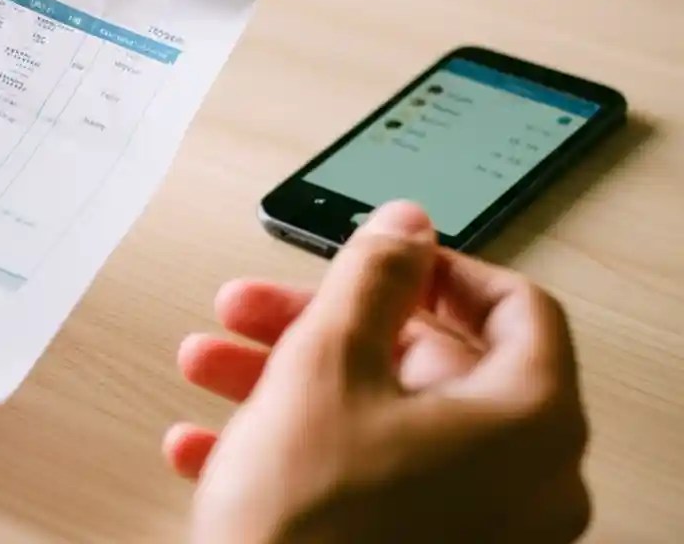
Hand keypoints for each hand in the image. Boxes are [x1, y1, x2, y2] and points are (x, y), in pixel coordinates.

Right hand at [165, 202, 590, 543]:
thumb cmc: (312, 531)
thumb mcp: (325, 366)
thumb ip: (371, 278)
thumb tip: (404, 225)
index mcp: (528, 421)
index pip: (515, 308)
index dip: (434, 270)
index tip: (377, 259)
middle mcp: (521, 482)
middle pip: (424, 364)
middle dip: (319, 328)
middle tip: (256, 311)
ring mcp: (474, 530)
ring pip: (377, 422)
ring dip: (286, 384)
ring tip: (211, 369)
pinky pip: (360, 484)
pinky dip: (294, 452)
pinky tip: (213, 445)